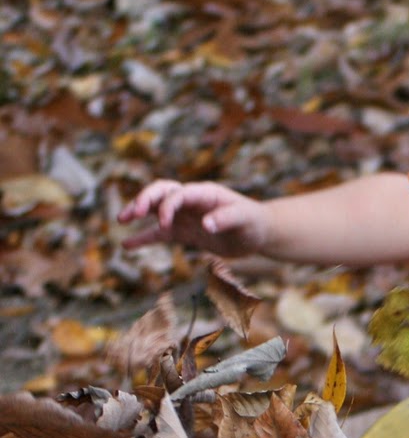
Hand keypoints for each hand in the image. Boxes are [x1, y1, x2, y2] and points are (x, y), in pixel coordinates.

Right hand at [119, 180, 268, 256]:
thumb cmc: (253, 223)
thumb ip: (226, 219)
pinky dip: (143, 238)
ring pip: (155, 209)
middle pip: (160, 192)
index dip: (167, 206)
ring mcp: (185, 216)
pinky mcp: (184, 233)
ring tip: (122, 220)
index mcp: (204, 193)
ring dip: (138, 212)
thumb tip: (205, 225)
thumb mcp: (245, 220)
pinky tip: (126, 245)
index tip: (163, 224)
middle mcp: (191, 201)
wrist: (257, 234)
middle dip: (144, 200)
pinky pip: (159, 234)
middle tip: (131, 214)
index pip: (178, 193)